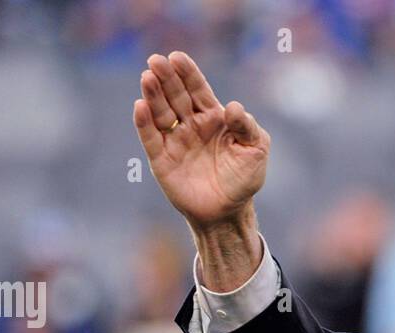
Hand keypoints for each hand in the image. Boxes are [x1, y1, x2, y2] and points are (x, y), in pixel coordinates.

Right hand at [133, 51, 268, 230]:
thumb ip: (246, 126)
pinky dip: (144, 123)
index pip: (197, 89)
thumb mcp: (255, 149)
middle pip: (175, 95)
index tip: (177, 57)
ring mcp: (174, 140)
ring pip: (160, 112)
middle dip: (166, 77)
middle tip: (156, 60)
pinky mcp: (161, 159)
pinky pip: (150, 138)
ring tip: (147, 77)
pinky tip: (140, 107)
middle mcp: (190, 124)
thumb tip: (233, 106)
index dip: (187, 73)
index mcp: (213, 117)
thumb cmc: (244, 178)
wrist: (228, 212)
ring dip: (152, 95)